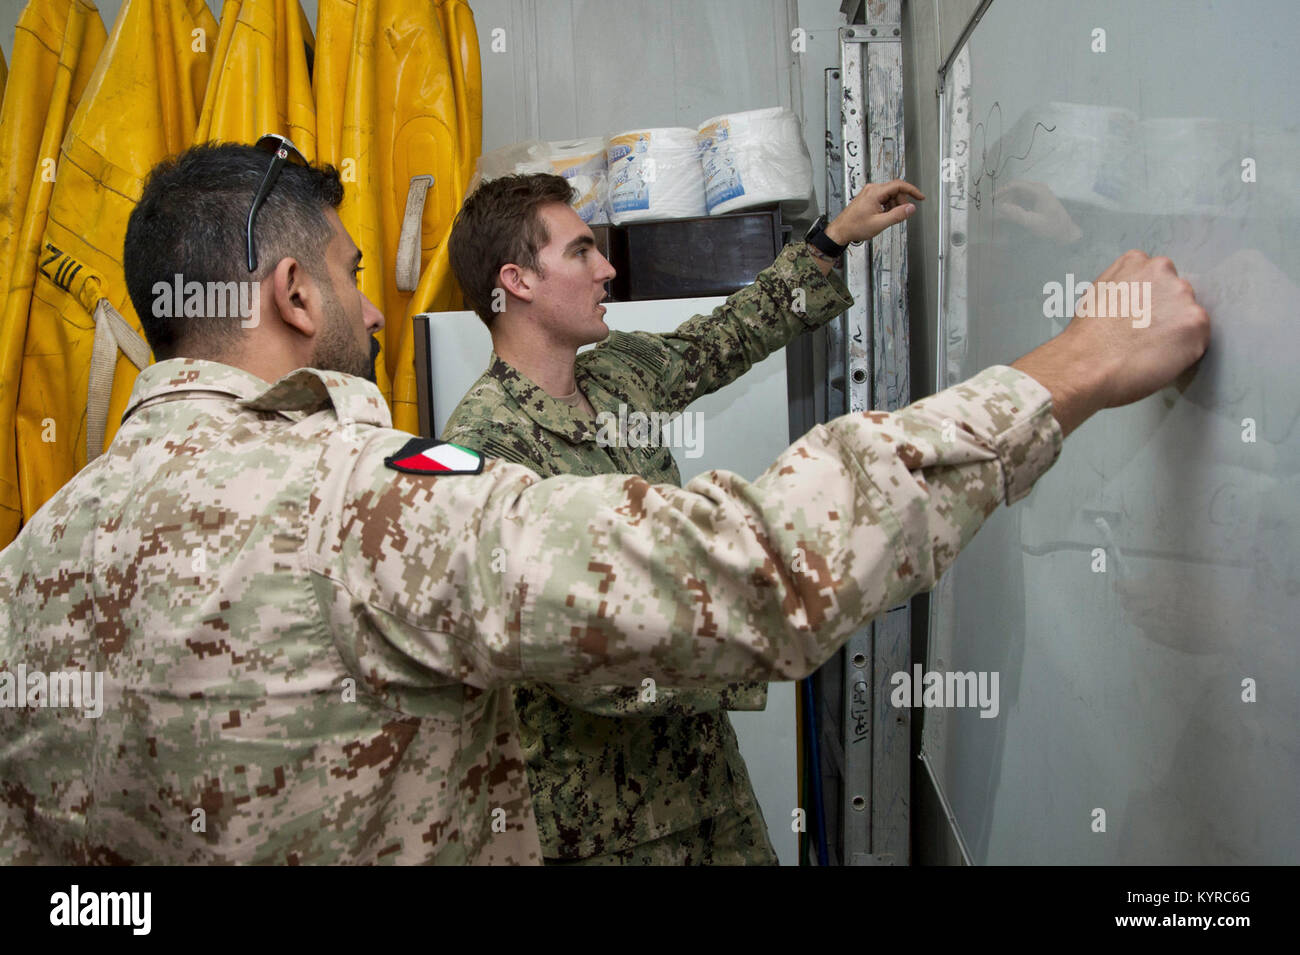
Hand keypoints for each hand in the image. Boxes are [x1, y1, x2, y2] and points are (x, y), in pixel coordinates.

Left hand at [824, 179, 923, 244]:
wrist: (841, 230)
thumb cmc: (855, 227)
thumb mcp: (879, 223)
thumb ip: (897, 215)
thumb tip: (911, 208)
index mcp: (875, 192)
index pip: (899, 185)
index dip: (912, 191)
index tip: (920, 197)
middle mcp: (872, 189)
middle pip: (896, 190)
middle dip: (901, 202)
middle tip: (900, 215)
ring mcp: (870, 192)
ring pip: (890, 195)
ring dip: (894, 206)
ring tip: (887, 218)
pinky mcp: (868, 197)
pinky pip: (884, 199)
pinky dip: (887, 207)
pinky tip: (883, 216)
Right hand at [994, 180, 1082, 243]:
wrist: (1066, 232)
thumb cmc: (1052, 228)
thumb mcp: (1033, 222)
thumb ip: (1017, 214)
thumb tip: (1001, 207)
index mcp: (1038, 191)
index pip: (1016, 185)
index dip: (1002, 190)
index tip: (991, 199)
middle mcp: (1038, 188)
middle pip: (1016, 188)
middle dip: (1004, 197)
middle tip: (993, 208)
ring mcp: (1039, 193)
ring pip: (1018, 193)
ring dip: (1008, 201)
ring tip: (999, 213)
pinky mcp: (1038, 199)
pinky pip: (1022, 198)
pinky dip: (1014, 204)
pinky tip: (1008, 213)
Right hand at [1011, 250, 1209, 434]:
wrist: (1087, 366)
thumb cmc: (1085, 339)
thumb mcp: (1096, 294)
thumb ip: (1122, 286)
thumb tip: (1134, 300)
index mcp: (1136, 261)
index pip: (1155, 276)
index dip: (1148, 299)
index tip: (1138, 315)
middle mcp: (1163, 271)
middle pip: (1176, 292)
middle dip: (1165, 312)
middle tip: (1143, 335)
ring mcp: (1182, 296)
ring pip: (1188, 315)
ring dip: (1177, 331)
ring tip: (1150, 349)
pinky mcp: (1196, 324)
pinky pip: (1198, 339)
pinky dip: (1184, 352)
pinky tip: (1159, 359)